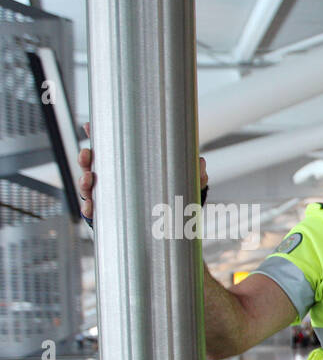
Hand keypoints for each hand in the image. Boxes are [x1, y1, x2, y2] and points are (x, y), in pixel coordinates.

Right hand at [77, 122, 208, 221]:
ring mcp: (107, 198)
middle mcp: (112, 181)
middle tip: (87, 154)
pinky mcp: (107, 216)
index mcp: (126, 168)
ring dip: (84, 183)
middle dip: (85, 159)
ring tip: (88, 180)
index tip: (89, 126)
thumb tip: (200, 162)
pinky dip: (90, 209)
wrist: (166, 233)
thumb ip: (193, 176)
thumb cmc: (170, 201)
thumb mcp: (184, 186)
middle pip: (91, 166)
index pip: (108, 149)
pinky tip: (91, 207)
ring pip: (89, 188)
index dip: (97, 136)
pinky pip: (94, 212)